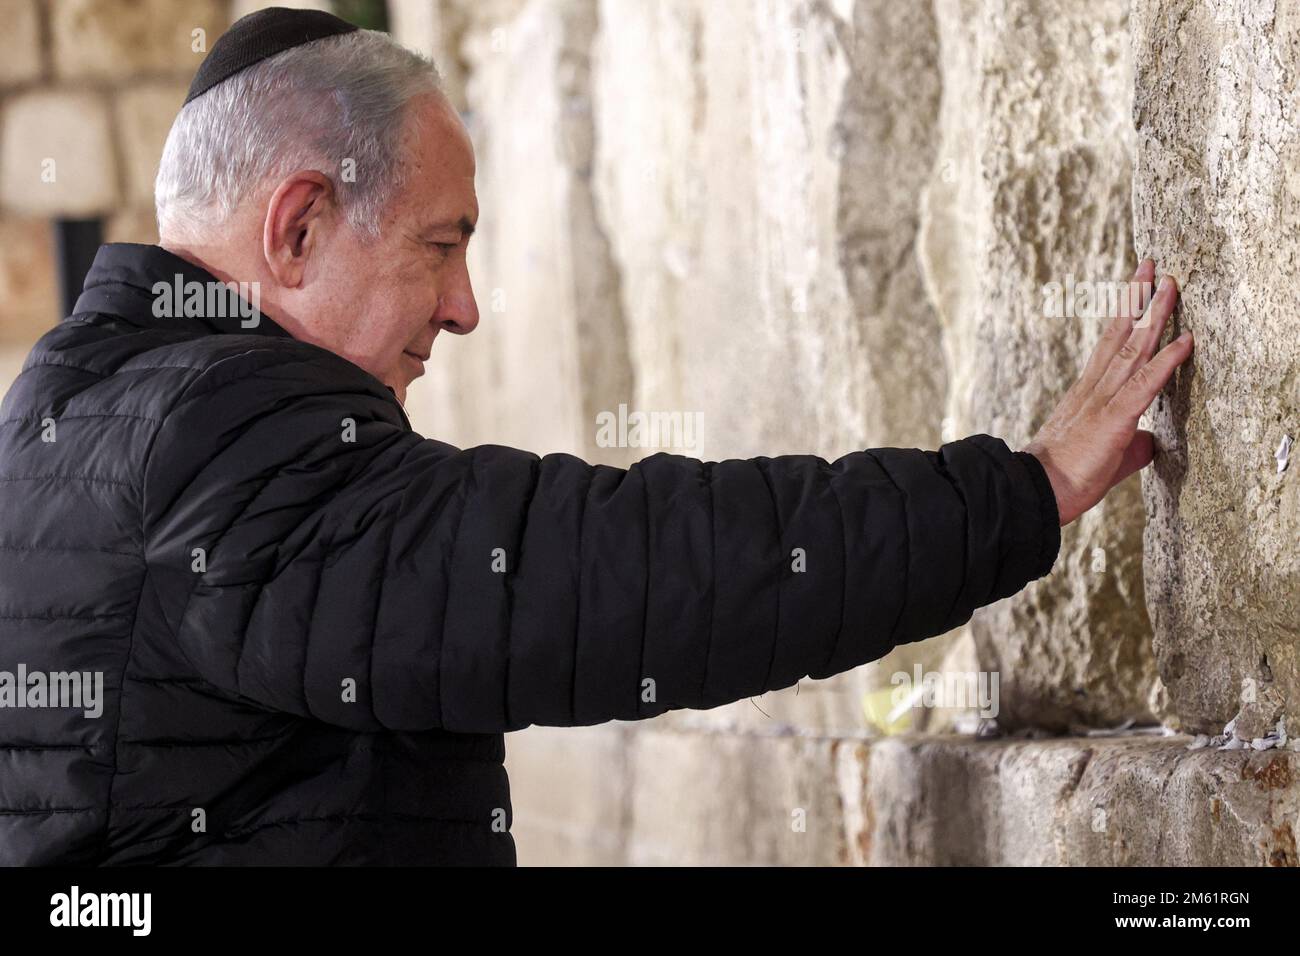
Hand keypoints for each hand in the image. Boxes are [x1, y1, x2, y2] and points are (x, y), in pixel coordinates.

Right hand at [1023, 258, 1193, 525]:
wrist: (1034, 493)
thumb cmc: (1063, 480)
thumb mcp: (1107, 458)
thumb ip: (1133, 445)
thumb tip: (1152, 442)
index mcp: (1088, 396)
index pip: (1109, 346)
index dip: (1125, 315)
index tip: (1136, 287)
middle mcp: (1094, 390)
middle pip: (1120, 336)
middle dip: (1138, 299)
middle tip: (1152, 265)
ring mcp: (1103, 402)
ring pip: (1132, 350)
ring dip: (1154, 315)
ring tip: (1170, 284)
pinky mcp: (1114, 420)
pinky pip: (1144, 385)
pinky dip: (1166, 362)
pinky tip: (1185, 341)